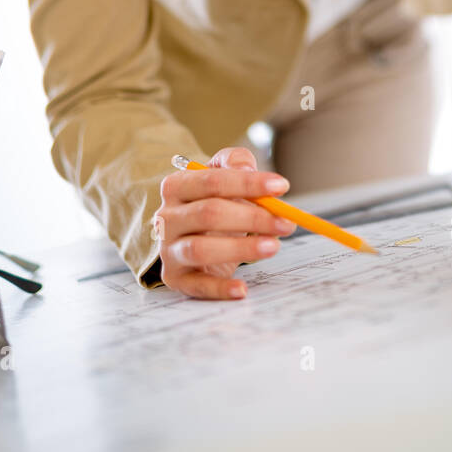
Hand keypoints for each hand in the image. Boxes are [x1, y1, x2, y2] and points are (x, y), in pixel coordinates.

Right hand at [152, 147, 295, 299]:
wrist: (191, 234)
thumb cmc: (213, 202)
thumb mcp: (224, 175)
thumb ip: (235, 162)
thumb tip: (247, 167)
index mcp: (176, 186)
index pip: (213, 181)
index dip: (248, 183)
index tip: (280, 186)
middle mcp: (167, 217)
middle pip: (209, 214)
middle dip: (252, 217)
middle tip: (285, 222)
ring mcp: (168, 249)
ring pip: (200, 249)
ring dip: (241, 248)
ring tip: (273, 246)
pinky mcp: (176, 278)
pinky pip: (196, 285)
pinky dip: (220, 288)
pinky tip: (242, 289)